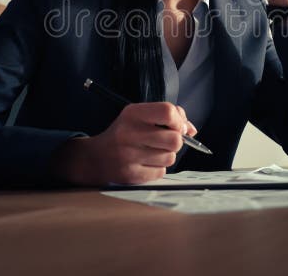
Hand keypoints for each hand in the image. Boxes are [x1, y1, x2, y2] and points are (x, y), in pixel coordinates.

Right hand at [51, 102, 196, 185]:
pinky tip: (144, 163)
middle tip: (165, 141)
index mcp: (132, 113)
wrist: (96, 158)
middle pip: (174, 139)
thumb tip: (191, 130)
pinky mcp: (131, 175)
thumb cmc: (125, 133)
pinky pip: (161, 172)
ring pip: (170, 157)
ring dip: (166, 155)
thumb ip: (168, 117)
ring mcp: (128, 156)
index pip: (167, 112)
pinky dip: (157, 168)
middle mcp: (129, 133)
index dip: (179, 120)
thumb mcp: (140, 116)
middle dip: (176, 141)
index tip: (177, 126)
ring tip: (151, 152)